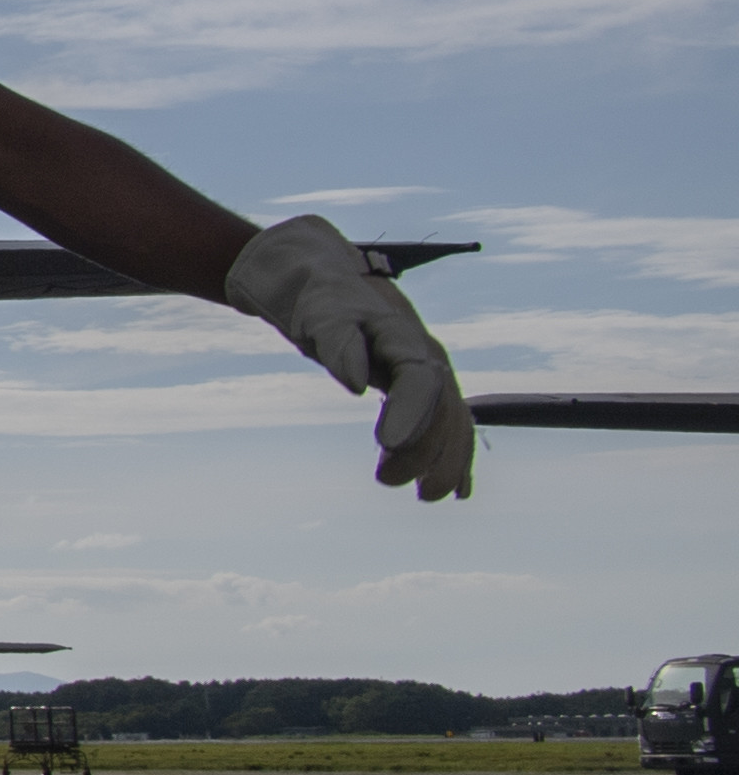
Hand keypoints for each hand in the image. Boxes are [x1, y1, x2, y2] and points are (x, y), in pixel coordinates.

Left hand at [221, 217, 478, 500]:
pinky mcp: (422, 385)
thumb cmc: (317, 299)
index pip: (421, 380)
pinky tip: (457, 491)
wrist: (324, 279)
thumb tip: (356, 383)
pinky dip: (456, 455)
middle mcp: (426, 355)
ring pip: (452, 420)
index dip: (412, 414)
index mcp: (402, 337)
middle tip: (386, 481)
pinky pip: (450, 422)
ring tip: (422, 495)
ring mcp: (430, 370)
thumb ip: (337, 343)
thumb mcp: (318, 315)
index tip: (387, 447)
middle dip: (426, 449)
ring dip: (443, 460)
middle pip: (442, 407)